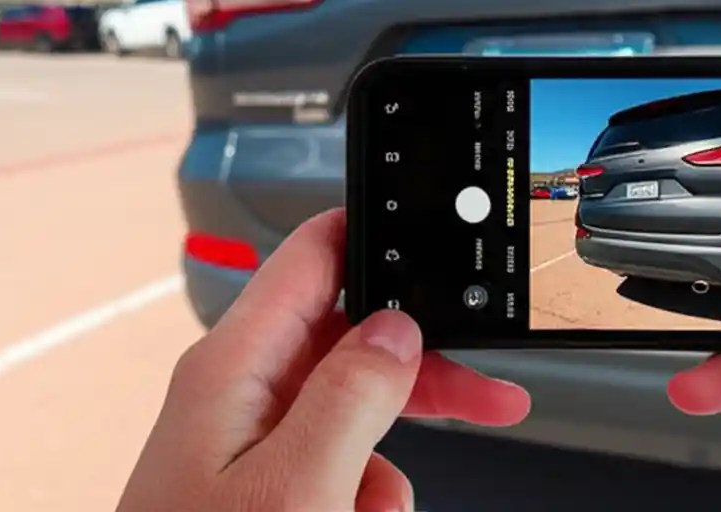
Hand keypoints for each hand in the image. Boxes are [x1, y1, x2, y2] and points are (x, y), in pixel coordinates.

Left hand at [117, 210, 530, 511]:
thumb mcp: (297, 486)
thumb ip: (350, 395)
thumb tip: (394, 329)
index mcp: (233, 366)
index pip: (310, 258)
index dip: (373, 237)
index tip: (436, 241)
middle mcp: (237, 391)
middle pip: (350, 339)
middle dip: (419, 370)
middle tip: (486, 393)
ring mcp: (246, 439)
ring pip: (351, 411)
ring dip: (385, 461)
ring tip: (371, 511)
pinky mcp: (259, 482)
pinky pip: (335, 464)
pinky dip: (361, 496)